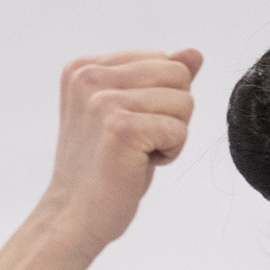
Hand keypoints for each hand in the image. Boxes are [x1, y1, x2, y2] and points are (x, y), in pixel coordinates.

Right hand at [38, 48, 203, 249]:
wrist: (74, 216)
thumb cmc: (103, 169)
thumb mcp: (129, 114)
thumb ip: (159, 81)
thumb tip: (195, 53)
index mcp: (85, 66)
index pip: (162, 59)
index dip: (160, 101)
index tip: (129, 128)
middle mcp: (89, 76)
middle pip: (178, 75)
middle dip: (172, 114)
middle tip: (138, 142)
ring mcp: (103, 101)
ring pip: (184, 102)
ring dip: (171, 136)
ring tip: (137, 154)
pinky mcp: (121, 128)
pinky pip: (179, 130)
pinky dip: (170, 153)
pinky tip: (139, 165)